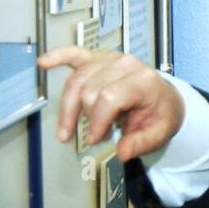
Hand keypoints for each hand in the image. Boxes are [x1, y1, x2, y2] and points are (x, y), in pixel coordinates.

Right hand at [37, 47, 184, 160]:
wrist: (166, 98)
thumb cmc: (161, 113)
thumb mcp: (160, 133)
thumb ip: (141, 144)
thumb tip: (122, 153)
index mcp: (143, 81)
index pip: (109, 97)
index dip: (97, 121)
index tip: (94, 140)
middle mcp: (125, 65)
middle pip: (89, 91)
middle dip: (87, 118)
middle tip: (94, 137)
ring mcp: (110, 59)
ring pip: (77, 80)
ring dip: (68, 107)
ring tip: (67, 129)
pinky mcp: (98, 58)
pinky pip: (75, 54)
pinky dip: (58, 57)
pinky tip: (43, 63)